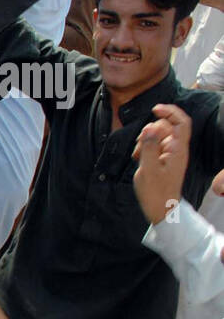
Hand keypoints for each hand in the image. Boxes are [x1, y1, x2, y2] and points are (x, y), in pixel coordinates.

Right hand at [132, 103, 191, 223]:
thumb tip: (150, 127)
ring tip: (137, 155)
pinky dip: (145, 148)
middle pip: (166, 127)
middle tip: (139, 144)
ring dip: (145, 141)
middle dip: (150, 131)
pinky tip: (138, 158)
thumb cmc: (156, 192)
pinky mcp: (164, 159)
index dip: (170, 111)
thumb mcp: (148, 168)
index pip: (181, 122)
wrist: (161, 209)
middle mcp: (176, 149)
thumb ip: (149, 146)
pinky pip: (155, 146)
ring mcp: (171, 154)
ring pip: (158, 136)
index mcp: (177, 149)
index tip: (154, 109)